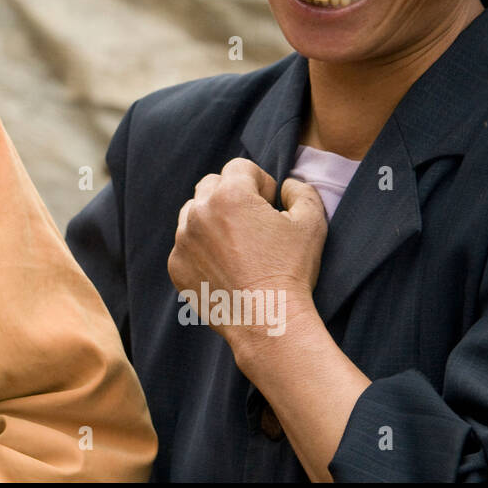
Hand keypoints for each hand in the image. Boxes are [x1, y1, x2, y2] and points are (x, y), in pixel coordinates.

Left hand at [168, 158, 327, 351]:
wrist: (267, 321)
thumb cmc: (291, 270)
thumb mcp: (311, 223)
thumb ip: (302, 191)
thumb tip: (288, 185)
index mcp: (229, 195)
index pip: (240, 167)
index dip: (260, 182)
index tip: (270, 204)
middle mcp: (198, 212)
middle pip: (211, 185)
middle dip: (232, 195)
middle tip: (254, 222)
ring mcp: (183, 240)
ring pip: (194, 213)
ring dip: (212, 220)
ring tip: (237, 244)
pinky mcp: (176, 265)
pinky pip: (186, 245)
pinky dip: (201, 249)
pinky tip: (225, 267)